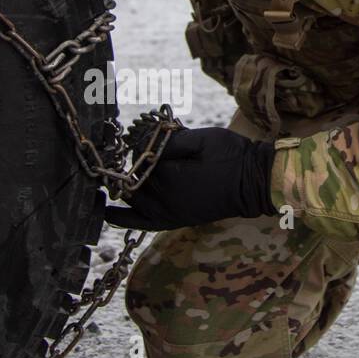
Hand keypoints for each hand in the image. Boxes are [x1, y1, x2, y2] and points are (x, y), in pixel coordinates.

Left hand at [105, 127, 277, 230]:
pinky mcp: (172, 221)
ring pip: (131, 196)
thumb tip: (145, 144)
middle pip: (132, 177)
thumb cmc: (231, 156)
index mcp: (170, 178)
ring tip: (122, 169)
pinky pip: (138, 222)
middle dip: (133, 162)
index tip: (149, 134)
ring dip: (124, 183)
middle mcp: (163, 200)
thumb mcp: (201, 139)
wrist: (254, 184)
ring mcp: (166, 213)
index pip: (139, 158)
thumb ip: (170, 141)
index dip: (142, 144)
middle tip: (142, 147)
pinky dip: (119, 217)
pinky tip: (105, 210)